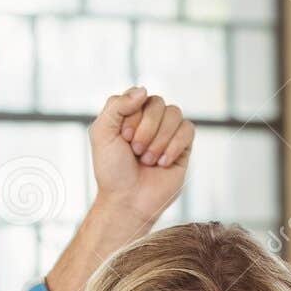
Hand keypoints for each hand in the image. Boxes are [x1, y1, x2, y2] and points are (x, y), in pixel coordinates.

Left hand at [90, 86, 192, 224]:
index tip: (123, 138)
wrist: (128, 200)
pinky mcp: (183, 146)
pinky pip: (188, 130)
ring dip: (158, 139)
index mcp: (129, 114)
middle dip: (146, 129)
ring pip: (174, 114)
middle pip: (158, 103)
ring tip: (147, 160)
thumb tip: (143, 90)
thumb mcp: (102, 134)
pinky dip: (173, 146)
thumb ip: (116, 106)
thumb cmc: (112, 170)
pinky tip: (162, 163)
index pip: (138, 96)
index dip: (132, 116)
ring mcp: (167, 132)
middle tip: (135, 151)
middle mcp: (149, 120)